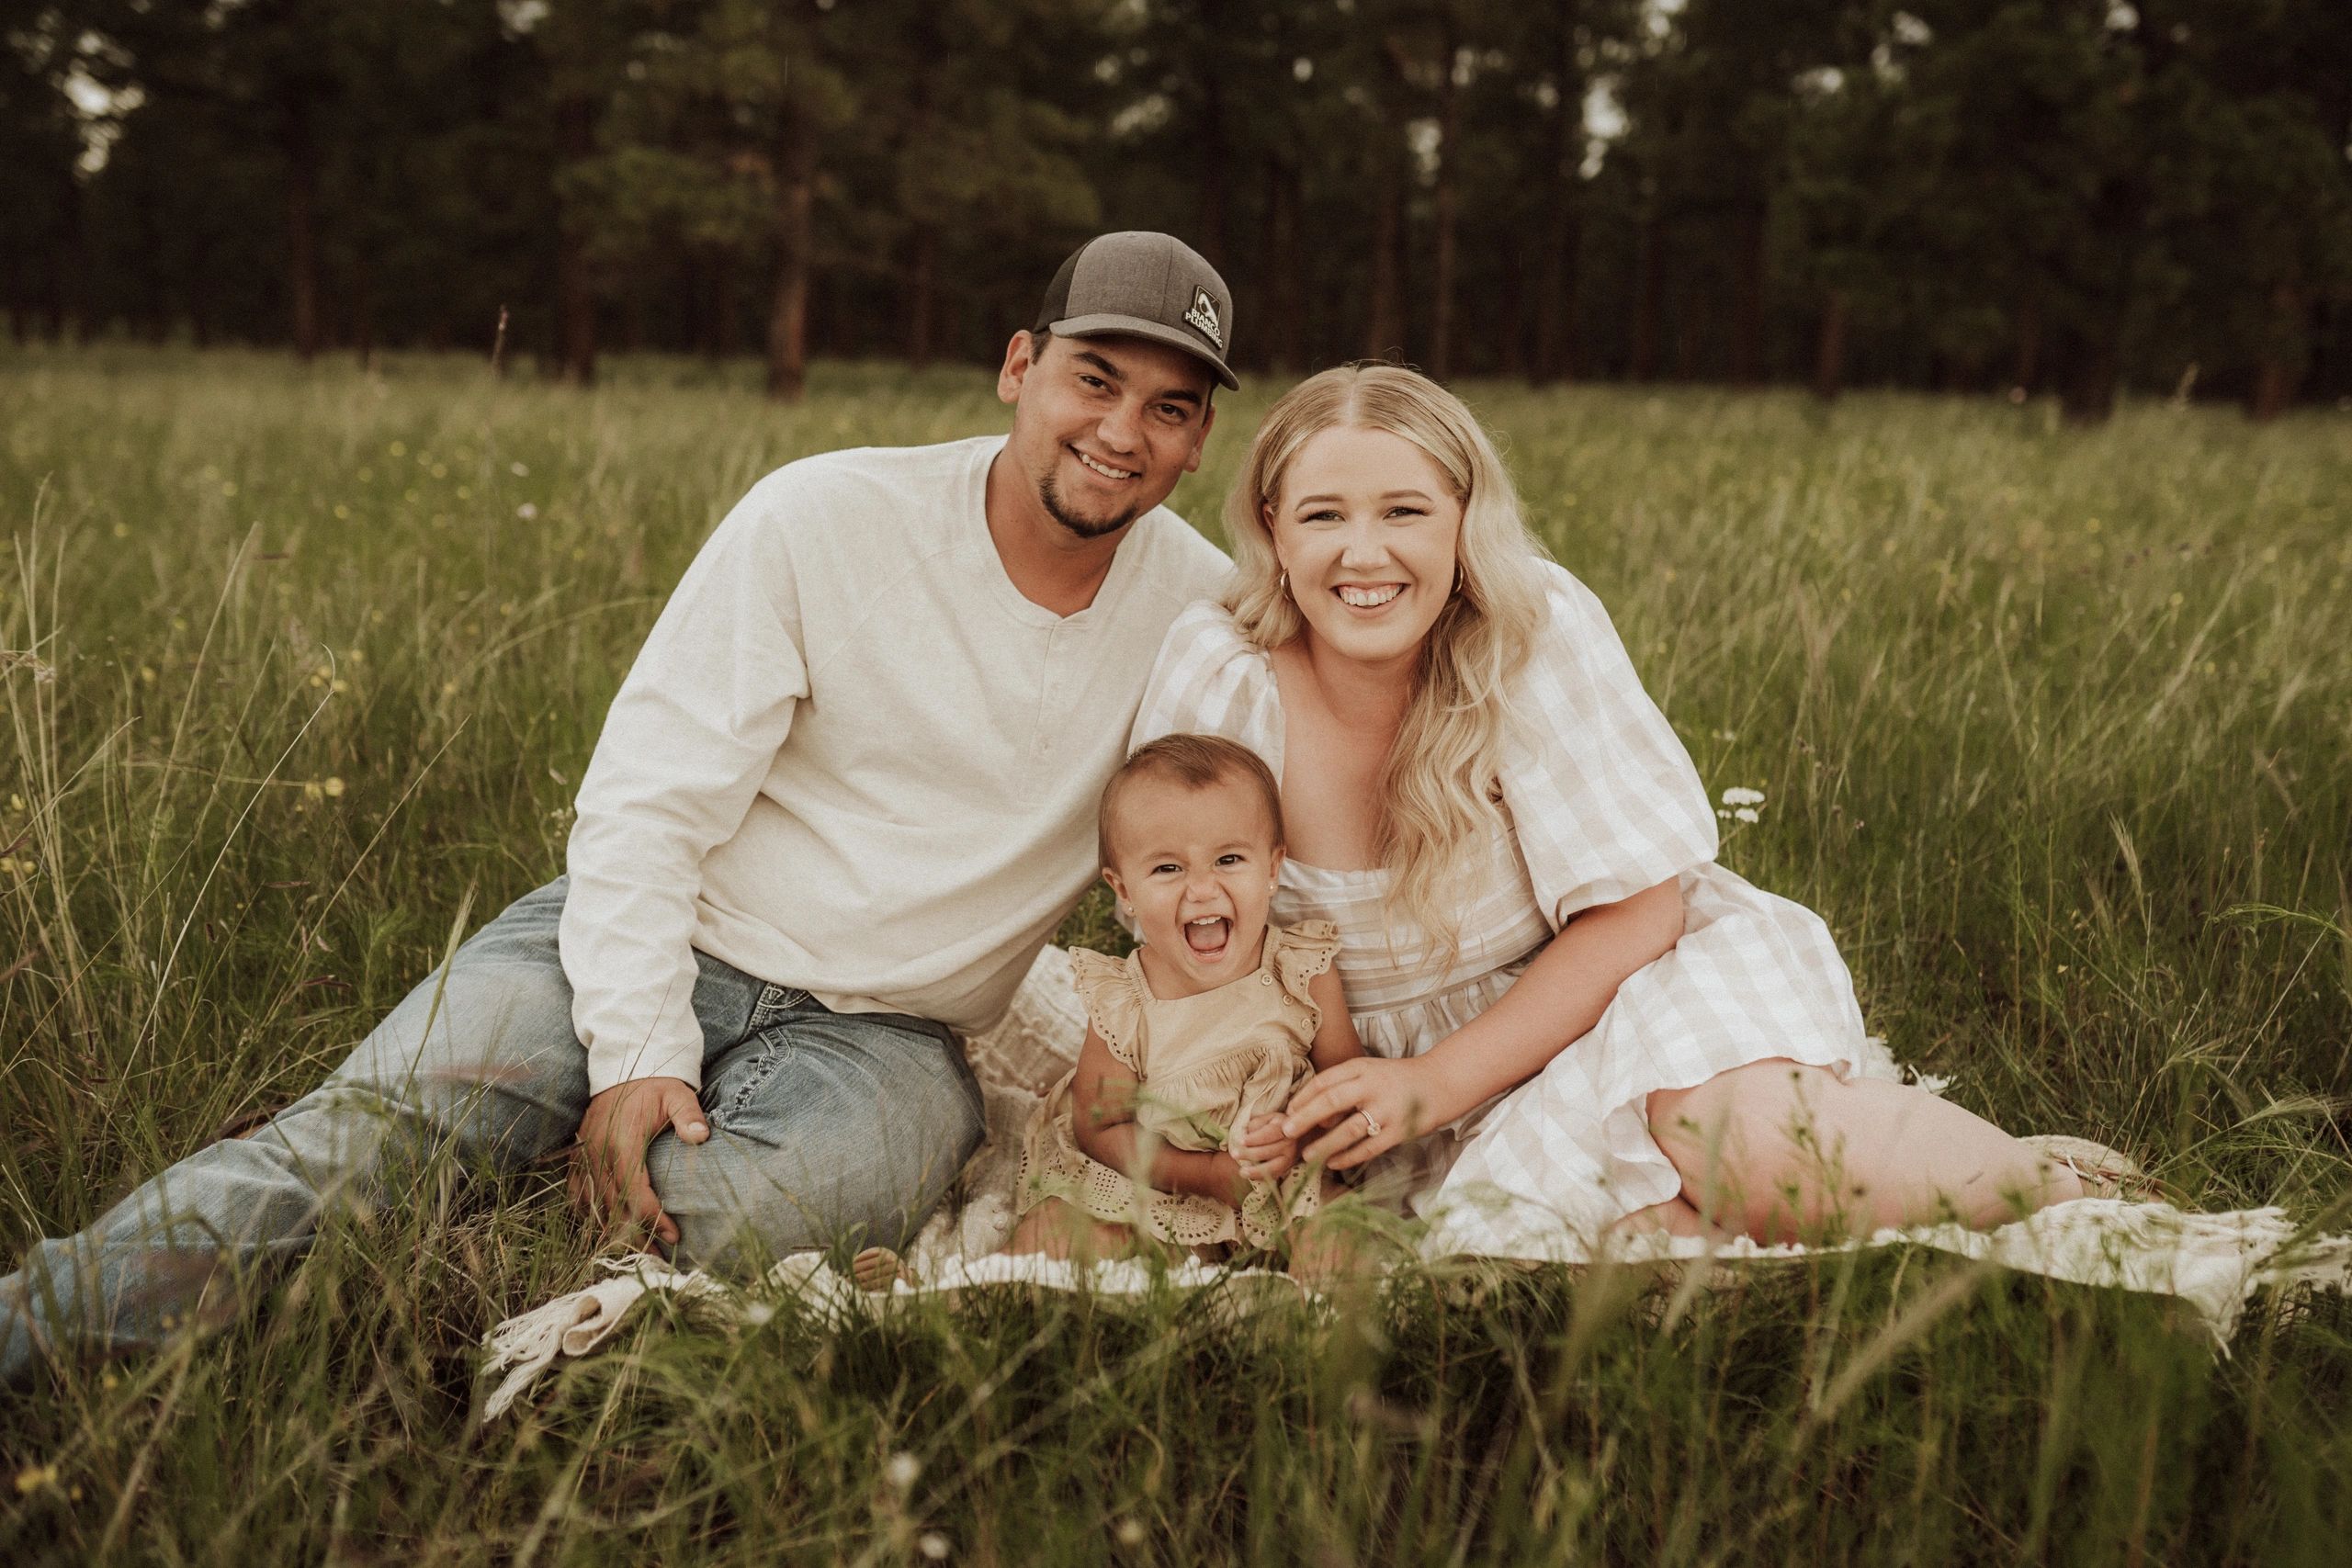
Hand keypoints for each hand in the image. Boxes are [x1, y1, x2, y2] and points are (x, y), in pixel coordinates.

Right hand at [568, 1075, 708, 1247]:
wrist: (625, 1067)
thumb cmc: (656, 1086)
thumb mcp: (677, 1095)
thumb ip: (688, 1115)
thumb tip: (701, 1136)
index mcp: (622, 1141)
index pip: (634, 1191)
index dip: (653, 1218)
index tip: (674, 1236)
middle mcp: (598, 1152)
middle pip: (613, 1207)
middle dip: (635, 1236)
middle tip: (658, 1259)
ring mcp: (584, 1155)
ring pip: (592, 1205)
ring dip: (611, 1232)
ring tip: (635, 1253)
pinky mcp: (578, 1155)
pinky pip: (577, 1193)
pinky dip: (588, 1214)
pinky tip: (604, 1231)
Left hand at [1234, 1112, 1298, 1183]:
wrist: (1295, 1135)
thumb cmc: (1274, 1125)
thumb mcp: (1266, 1119)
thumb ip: (1257, 1124)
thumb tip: (1247, 1135)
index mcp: (1284, 1127)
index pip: (1270, 1133)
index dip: (1255, 1138)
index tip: (1241, 1141)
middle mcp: (1290, 1143)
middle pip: (1270, 1150)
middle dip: (1251, 1153)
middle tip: (1234, 1154)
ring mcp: (1291, 1157)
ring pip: (1274, 1167)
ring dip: (1257, 1171)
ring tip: (1242, 1172)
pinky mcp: (1288, 1168)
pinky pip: (1275, 1175)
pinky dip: (1263, 1177)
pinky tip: (1250, 1177)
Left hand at [1281, 1055, 1447, 1170]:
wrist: (1440, 1083)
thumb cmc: (1396, 1080)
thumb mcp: (1369, 1073)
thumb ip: (1343, 1088)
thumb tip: (1313, 1117)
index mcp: (1361, 1068)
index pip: (1324, 1081)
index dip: (1302, 1098)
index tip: (1287, 1113)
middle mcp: (1373, 1086)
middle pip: (1331, 1101)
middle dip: (1305, 1117)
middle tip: (1286, 1132)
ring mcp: (1387, 1109)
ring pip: (1349, 1129)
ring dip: (1324, 1144)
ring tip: (1307, 1156)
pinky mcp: (1400, 1130)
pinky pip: (1368, 1148)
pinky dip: (1348, 1157)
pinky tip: (1333, 1163)